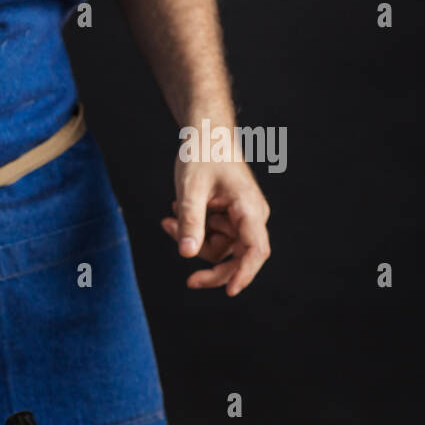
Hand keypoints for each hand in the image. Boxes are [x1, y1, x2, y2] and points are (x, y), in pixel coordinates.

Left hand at [161, 151, 271, 295]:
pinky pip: (210, 236)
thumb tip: (187, 254)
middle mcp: (251, 217)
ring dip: (192, 240)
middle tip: (190, 281)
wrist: (205, 134)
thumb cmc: (202, 154)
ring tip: (169, 219)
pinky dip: (191, 231)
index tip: (230, 291)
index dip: (244, 273)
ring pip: (219, 248)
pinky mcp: (227, 218)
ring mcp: (240, 219)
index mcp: (249, 209)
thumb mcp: (190, 189)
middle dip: (213, 269)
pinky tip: (173, 214)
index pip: (255, 249)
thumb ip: (190, 221)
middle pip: (239, 257)